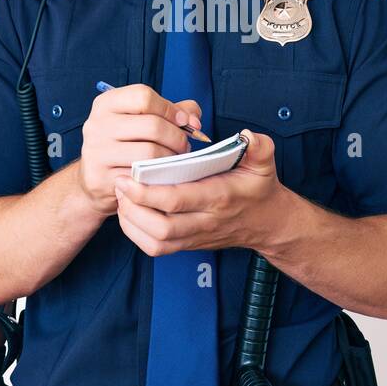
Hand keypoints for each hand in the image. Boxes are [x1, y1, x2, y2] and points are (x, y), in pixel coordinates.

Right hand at [76, 83, 203, 216]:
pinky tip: (161, 174)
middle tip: (184, 146)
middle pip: (152, 125)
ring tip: (175, 160)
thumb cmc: (125, 144)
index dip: (169, 108)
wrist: (96, 178)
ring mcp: (97, 151)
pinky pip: (141, 176)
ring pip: (150, 152)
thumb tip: (194, 118)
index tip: (183, 121)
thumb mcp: (143, 120)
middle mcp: (97, 124)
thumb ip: (172, 112)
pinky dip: (158, 175)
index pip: (143, 96)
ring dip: (171, 158)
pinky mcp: (101, 177)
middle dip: (177, 137)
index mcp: (106, 103)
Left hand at [112, 128, 281, 255]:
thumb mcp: (264, 163)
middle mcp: (205, 221)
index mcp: (218, 197)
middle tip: (119, 184)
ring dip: (132, 222)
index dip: (146, 191)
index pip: (176, 200)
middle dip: (133, 207)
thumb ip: (259, 147)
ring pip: (155, 241)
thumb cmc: (259, 189)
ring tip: (121, 198)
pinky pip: (157, 248)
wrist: (267, 223)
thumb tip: (247, 136)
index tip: (128, 176)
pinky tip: (130, 214)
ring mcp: (195, 236)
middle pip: (160, 226)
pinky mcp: (189, 244)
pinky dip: (137, 234)